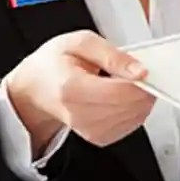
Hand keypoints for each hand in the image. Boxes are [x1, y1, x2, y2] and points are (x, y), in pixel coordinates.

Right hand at [4, 30, 154, 152]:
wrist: (35, 89)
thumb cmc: (54, 64)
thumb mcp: (81, 43)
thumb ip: (113, 55)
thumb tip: (140, 71)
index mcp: (72, 88)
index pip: (119, 93)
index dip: (140, 82)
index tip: (144, 69)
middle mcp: (78, 115)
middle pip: (129, 107)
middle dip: (143, 89)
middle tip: (138, 73)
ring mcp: (88, 130)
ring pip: (133, 118)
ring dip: (140, 100)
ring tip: (127, 83)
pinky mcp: (98, 137)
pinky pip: (130, 126)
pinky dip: (135, 110)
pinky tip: (124, 96)